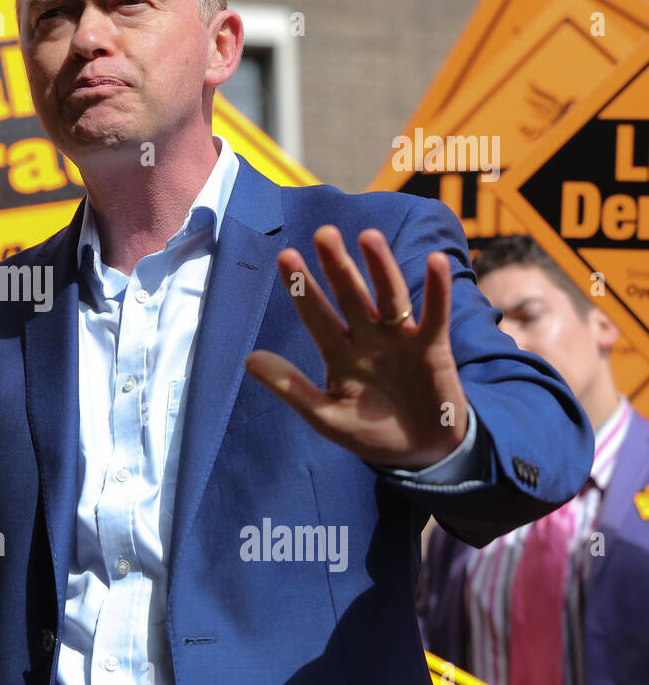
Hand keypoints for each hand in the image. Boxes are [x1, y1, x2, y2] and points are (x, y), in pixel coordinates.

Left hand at [245, 226, 468, 469]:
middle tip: (323, 233)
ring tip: (368, 237)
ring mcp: (399, 339)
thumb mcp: (326, 416)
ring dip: (380, 268)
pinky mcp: (432, 347)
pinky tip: (435, 262)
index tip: (285, 256)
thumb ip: (292, 388)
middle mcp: (366, 338)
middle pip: (350, 295)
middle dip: (337, 266)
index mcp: (337, 352)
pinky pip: (434, 315)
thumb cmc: (370, 432)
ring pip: (389, 296)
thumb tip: (249, 359)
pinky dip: (436, 291)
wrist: (420, 452)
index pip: (315, 315)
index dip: (302, 288)